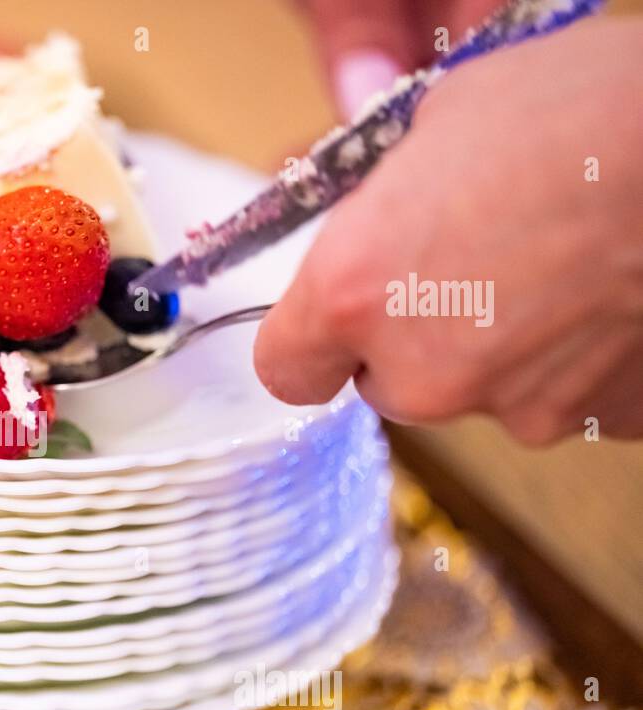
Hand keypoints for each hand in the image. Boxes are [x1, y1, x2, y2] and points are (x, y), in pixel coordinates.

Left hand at [254, 19, 642, 444]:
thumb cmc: (582, 110)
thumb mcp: (440, 124)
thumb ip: (383, 204)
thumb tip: (371, 223)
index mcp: (354, 292)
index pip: (286, 370)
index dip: (309, 344)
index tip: (333, 321)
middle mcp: (421, 370)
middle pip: (386, 383)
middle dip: (413, 336)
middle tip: (469, 265)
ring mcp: (513, 407)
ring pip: (474, 392)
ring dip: (496, 347)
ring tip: (554, 268)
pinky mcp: (594, 421)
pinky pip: (557, 396)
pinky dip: (570, 361)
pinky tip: (600, 296)